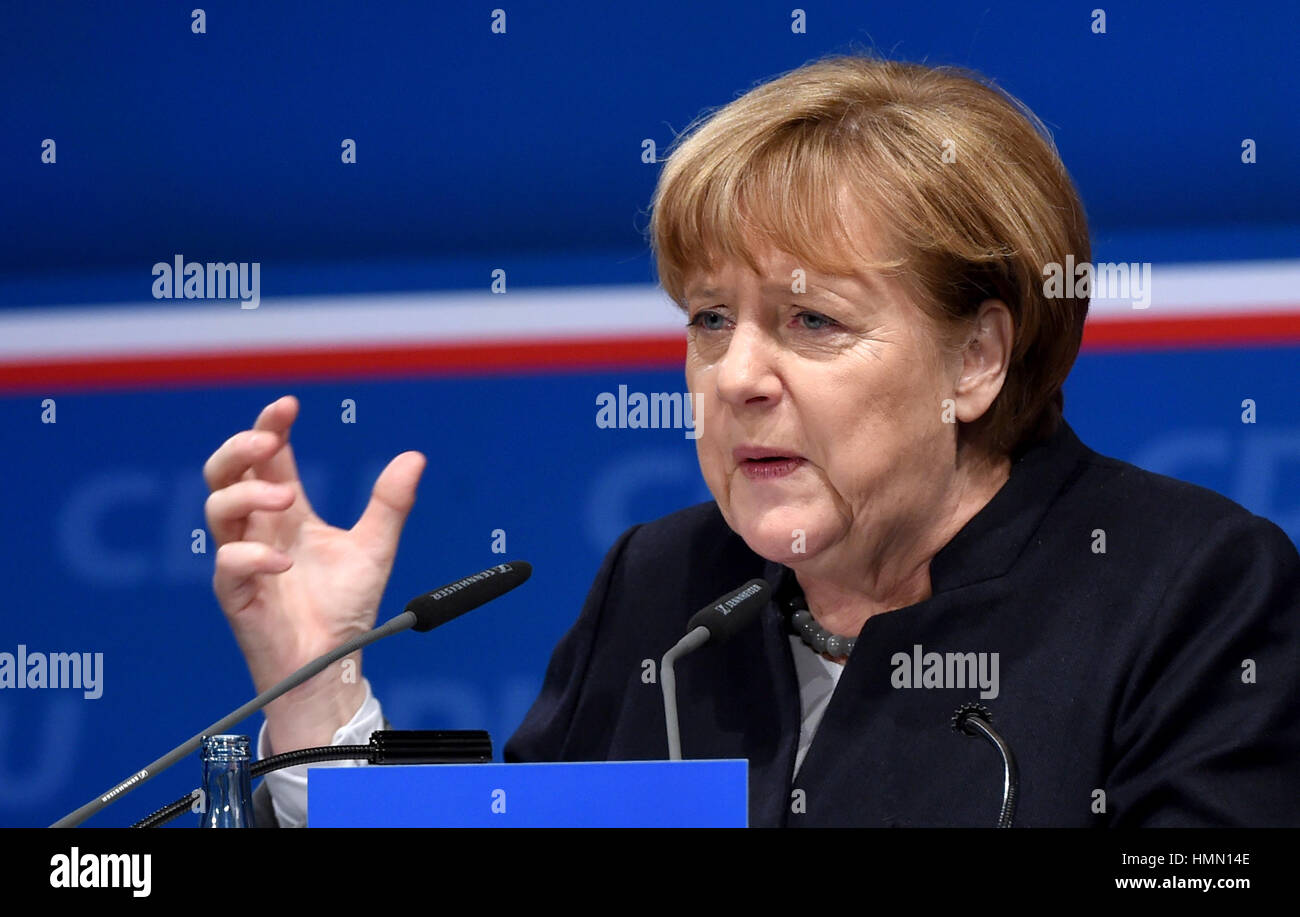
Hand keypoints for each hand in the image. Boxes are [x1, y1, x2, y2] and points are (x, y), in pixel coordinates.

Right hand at [204, 395, 425, 752]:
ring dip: (247, 495)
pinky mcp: (236, 594)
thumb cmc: (345, 606)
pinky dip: (252, 555)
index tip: (288, 406)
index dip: (269, 427)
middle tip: (269, 441)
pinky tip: (284, 560)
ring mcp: (243, 558)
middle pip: (224, 472)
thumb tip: (414, 456)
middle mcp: (259, 528)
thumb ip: (390, 503)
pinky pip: (227, 563)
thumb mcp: (375, 547)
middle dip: (239, 449)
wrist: (336, 663)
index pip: (267, 457)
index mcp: (287, 511)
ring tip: (286, 499)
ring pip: (217, 509)